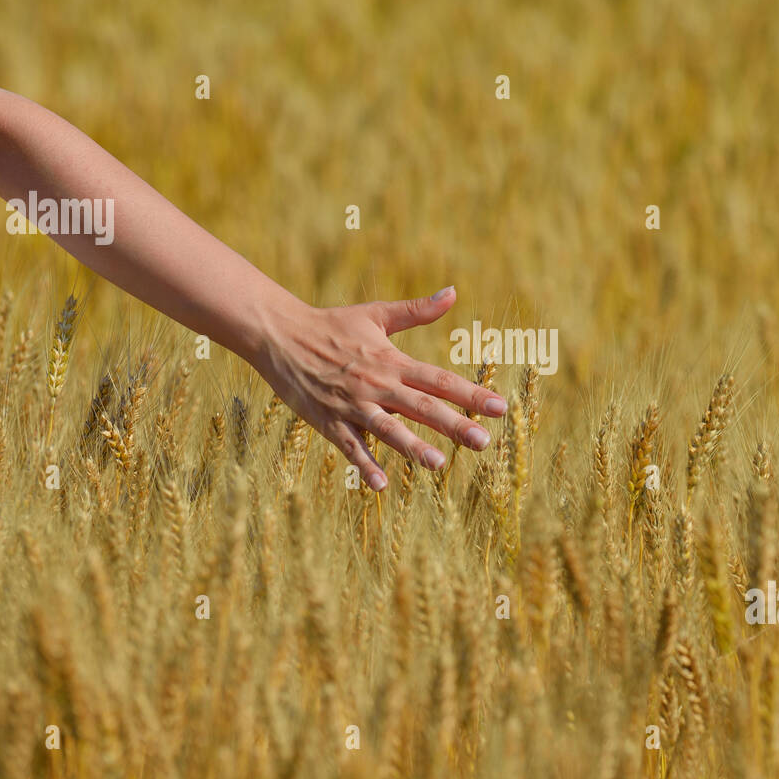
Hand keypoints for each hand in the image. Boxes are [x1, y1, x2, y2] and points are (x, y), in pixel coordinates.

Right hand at [252, 286, 505, 489]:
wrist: (280, 335)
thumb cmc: (332, 324)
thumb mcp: (376, 314)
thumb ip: (417, 310)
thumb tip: (452, 292)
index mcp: (392, 361)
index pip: (439, 380)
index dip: (471, 394)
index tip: (499, 407)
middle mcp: (377, 385)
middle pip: (422, 407)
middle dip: (454, 424)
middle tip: (484, 442)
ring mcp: (353, 405)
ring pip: (388, 429)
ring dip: (413, 447)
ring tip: (439, 464)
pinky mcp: (329, 421)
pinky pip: (350, 447)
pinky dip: (364, 465)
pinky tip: (380, 485)